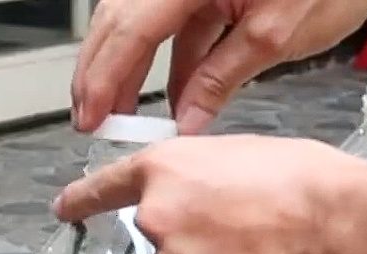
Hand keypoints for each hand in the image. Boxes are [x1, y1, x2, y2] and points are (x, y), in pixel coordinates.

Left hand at [53, 135, 366, 253]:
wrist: (342, 232)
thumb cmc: (305, 183)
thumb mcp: (243, 157)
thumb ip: (203, 182)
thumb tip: (201, 208)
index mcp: (166, 173)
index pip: (108, 187)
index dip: (83, 199)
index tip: (63, 211)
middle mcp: (157, 224)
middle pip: (161, 239)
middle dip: (195, 239)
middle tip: (245, 235)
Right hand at [72, 0, 366, 134]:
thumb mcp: (274, 34)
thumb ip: (220, 78)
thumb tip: (186, 119)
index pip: (128, 29)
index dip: (104, 78)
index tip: (91, 117)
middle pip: (121, 21)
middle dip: (104, 73)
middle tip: (94, 120)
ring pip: (142, 22)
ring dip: (133, 69)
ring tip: (128, 115)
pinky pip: (178, 22)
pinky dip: (172, 58)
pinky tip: (174, 95)